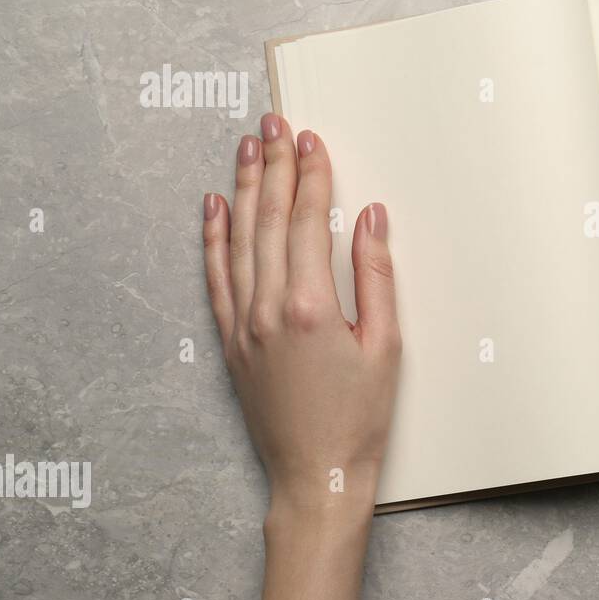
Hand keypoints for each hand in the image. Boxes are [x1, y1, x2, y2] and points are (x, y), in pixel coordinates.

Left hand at [202, 113, 400, 599]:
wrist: (317, 474)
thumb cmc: (360, 417)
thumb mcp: (386, 346)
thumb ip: (377, 275)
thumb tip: (371, 217)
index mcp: (310, 306)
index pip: (307, 222)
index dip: (309, 176)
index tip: (310, 140)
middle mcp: (267, 308)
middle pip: (268, 220)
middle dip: (272, 167)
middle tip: (273, 125)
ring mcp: (243, 324)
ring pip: (237, 240)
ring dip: (242, 190)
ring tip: (245, 148)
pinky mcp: (231, 341)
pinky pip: (216, 277)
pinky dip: (212, 238)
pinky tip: (213, 207)